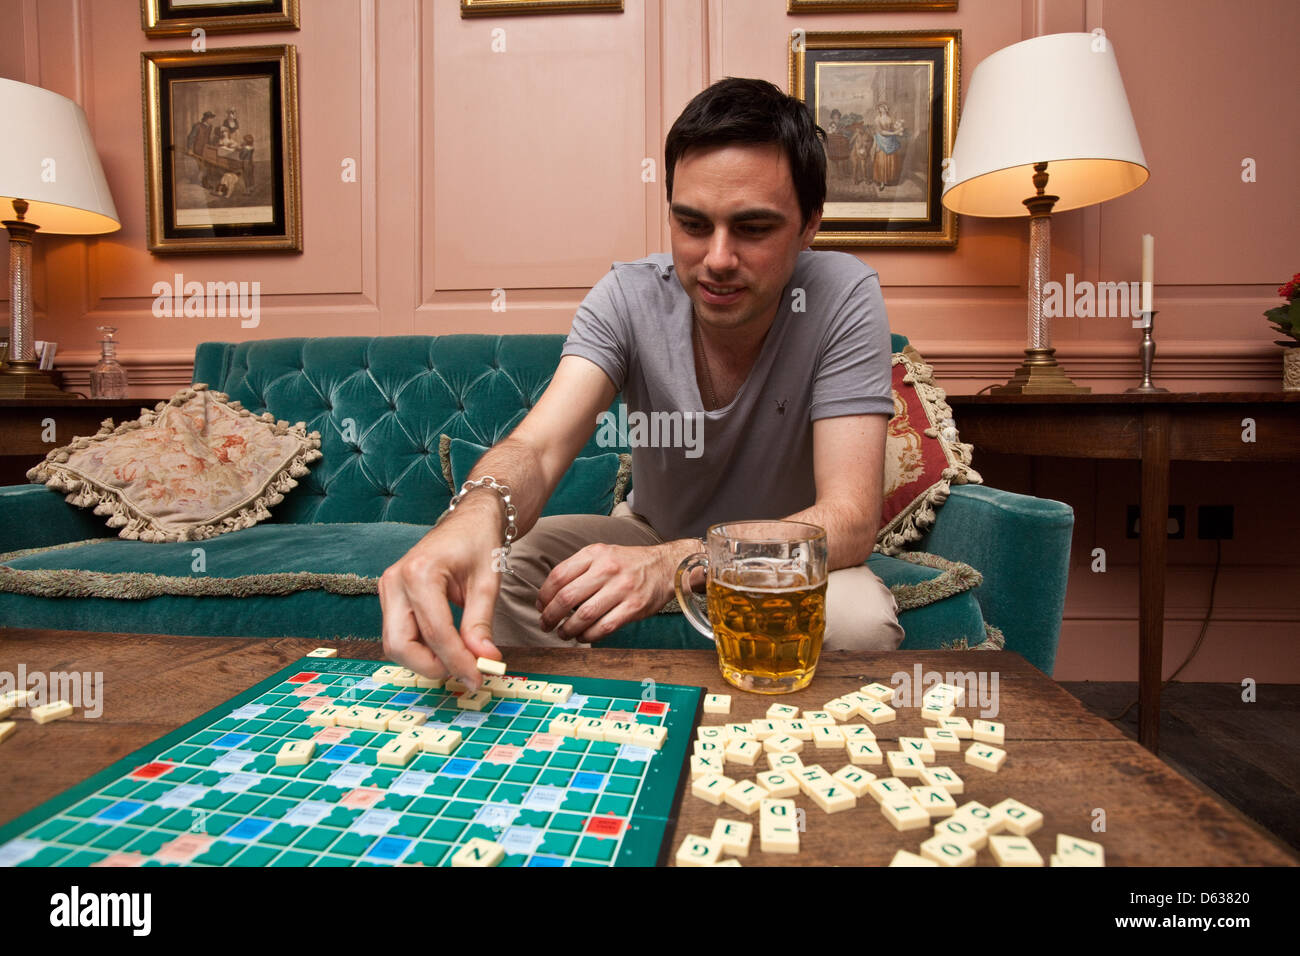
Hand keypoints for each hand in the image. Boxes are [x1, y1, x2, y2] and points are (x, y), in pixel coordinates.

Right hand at [378, 496, 504, 689]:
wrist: (468, 520)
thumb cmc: (479, 543)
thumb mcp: (487, 583)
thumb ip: (481, 624)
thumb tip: (484, 660)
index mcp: (420, 573)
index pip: (435, 633)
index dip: (457, 662)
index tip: (477, 678)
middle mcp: (395, 581)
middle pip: (400, 645)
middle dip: (432, 666)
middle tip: (466, 671)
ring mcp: (388, 588)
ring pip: (395, 644)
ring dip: (426, 659)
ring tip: (460, 657)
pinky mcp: (390, 596)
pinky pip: (399, 633)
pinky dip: (421, 647)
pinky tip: (447, 646)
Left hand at [536, 541, 690, 642]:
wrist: (664, 566)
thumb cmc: (628, 563)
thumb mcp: (602, 554)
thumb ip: (579, 568)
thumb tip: (551, 594)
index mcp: (595, 554)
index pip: (559, 575)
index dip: (544, 595)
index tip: (540, 606)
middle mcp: (607, 569)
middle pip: (567, 597)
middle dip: (550, 616)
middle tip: (545, 624)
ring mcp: (621, 589)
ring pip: (583, 616)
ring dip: (567, 629)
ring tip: (562, 633)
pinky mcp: (633, 607)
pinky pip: (604, 627)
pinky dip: (588, 636)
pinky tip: (582, 636)